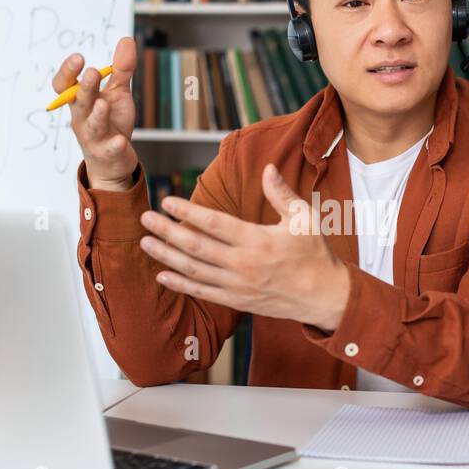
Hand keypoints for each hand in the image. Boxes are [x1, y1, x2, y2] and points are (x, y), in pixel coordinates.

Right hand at [56, 36, 137, 190]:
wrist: (112, 160)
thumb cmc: (110, 121)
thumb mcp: (117, 93)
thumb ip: (121, 69)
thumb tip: (126, 39)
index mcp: (80, 101)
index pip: (65, 86)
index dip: (68, 73)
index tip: (78, 58)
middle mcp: (82, 118)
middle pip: (79, 102)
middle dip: (84, 88)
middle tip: (91, 72)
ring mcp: (93, 137)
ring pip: (92, 125)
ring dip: (97, 114)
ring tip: (103, 104)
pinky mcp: (107, 153)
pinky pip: (109, 149)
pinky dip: (113, 144)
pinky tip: (120, 140)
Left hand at [138, 164, 351, 331]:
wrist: (324, 296)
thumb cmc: (315, 253)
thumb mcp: (305, 218)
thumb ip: (282, 194)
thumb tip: (268, 168)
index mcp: (258, 240)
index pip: (214, 223)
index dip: (188, 211)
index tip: (167, 201)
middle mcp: (243, 264)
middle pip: (196, 246)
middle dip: (166, 231)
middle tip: (145, 218)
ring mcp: (238, 285)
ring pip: (193, 270)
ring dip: (166, 256)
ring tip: (145, 242)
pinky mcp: (237, 301)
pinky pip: (202, 292)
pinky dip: (180, 284)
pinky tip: (162, 274)